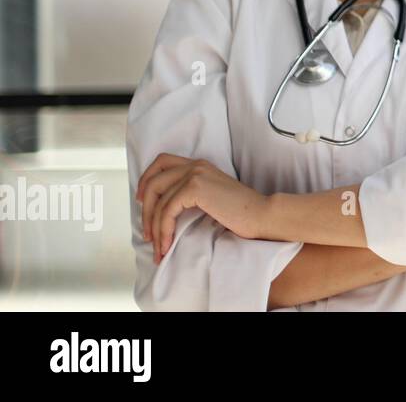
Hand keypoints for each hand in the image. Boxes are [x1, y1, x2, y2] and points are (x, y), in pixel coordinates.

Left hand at [135, 154, 269, 264]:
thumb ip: (192, 194)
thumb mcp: (212, 197)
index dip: (146, 180)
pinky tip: (167, 243)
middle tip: (146, 232)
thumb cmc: (241, 213)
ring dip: (153, 225)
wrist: (261, 215)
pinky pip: (167, 210)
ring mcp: (195, 174)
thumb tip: (165, 209)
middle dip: (145, 208)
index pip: (162, 162)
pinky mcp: (195, 188)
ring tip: (157, 246)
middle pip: (153, 179)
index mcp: (200, 165)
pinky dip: (163, 229)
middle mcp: (195, 165)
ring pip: (157, 198)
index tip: (142, 202)